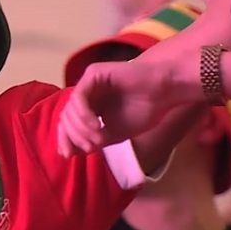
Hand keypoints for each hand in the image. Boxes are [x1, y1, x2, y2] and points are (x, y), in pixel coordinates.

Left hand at [57, 59, 180, 155]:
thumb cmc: (145, 110)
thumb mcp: (114, 134)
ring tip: (97, 139)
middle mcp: (86, 94)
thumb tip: (68, 153)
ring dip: (81, 128)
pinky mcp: (93, 74)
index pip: (68, 125)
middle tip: (90, 148)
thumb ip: (92, 142)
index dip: (65, 140)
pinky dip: (84, 114)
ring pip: (70, 108)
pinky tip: (96, 125)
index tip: (69, 156)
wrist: (165, 90)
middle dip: (73, 136)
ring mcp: (88, 83)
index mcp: (90, 108)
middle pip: (65, 117)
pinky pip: (79, 96)